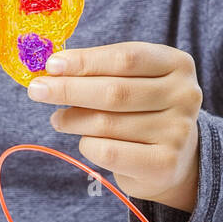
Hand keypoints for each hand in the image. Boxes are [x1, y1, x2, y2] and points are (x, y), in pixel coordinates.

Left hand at [27, 42, 202, 212]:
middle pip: (115, 91)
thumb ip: (101, 70)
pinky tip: (85, 140)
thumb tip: (53, 69)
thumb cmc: (143, 108)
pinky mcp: (164, 164)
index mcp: (178, 64)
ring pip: (107, 123)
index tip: (51, 65)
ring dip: (73, 119)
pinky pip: (109, 152)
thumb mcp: (133, 79)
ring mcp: (178, 132)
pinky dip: (87, 145)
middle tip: (37, 90)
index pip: (126, 58)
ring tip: (58, 118)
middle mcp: (185, 96)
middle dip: (69, 90)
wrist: (173, 158)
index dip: (85, 61)